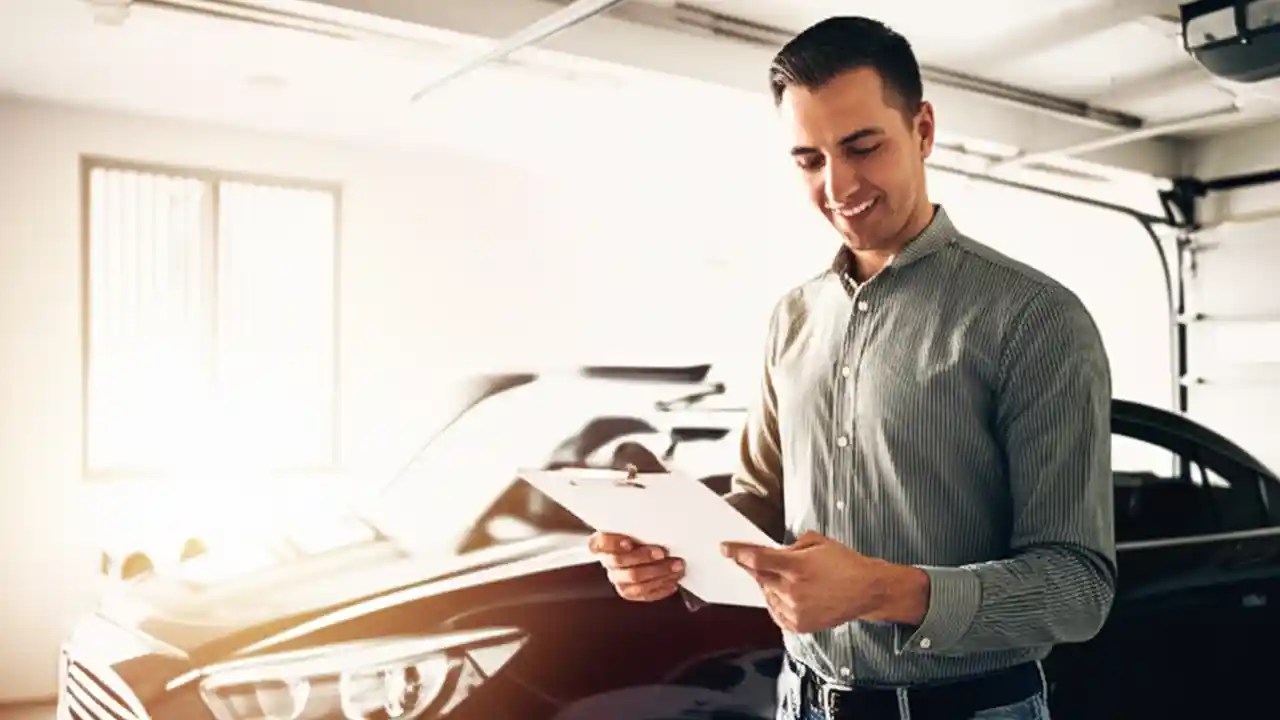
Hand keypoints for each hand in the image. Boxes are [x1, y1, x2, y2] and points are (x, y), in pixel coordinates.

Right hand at [589, 532, 685, 601]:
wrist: (643, 548)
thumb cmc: (640, 533)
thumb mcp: (636, 524)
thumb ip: (639, 525)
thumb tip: (658, 517)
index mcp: (603, 542)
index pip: (599, 543)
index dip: (613, 544)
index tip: (629, 542)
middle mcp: (608, 561)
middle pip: (620, 562)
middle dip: (644, 557)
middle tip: (663, 553)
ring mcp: (618, 579)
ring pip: (634, 581)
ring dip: (659, 574)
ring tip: (676, 567)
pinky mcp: (629, 591)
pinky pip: (643, 594)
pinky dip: (661, 588)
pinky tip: (673, 580)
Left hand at [721, 531, 928, 633]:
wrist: (867, 591)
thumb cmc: (845, 564)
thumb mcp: (817, 543)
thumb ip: (790, 547)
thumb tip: (772, 552)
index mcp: (796, 567)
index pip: (757, 559)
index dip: (738, 553)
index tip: (725, 548)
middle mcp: (793, 591)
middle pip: (759, 577)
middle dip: (756, 568)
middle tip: (765, 562)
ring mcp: (795, 610)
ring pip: (767, 594)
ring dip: (771, 585)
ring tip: (794, 580)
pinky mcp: (799, 625)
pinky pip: (775, 611)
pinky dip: (777, 601)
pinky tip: (792, 594)